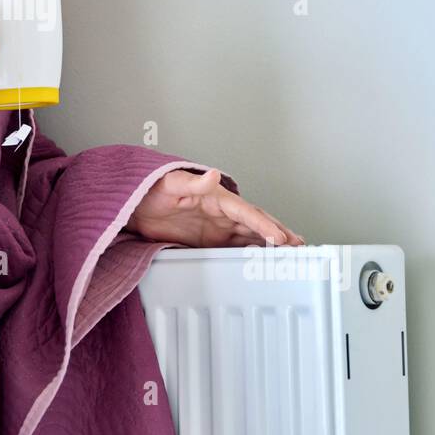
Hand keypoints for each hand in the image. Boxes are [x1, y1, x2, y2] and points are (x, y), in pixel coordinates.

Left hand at [126, 168, 305, 247]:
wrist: (134, 207)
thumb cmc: (149, 190)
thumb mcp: (169, 184)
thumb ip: (192, 182)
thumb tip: (212, 174)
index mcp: (216, 197)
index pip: (245, 212)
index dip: (263, 225)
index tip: (279, 237)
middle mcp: (222, 212)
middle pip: (256, 224)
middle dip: (279, 233)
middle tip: (300, 245)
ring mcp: (218, 226)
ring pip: (251, 236)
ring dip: (272, 244)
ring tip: (293, 253)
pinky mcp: (210, 239)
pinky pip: (237, 246)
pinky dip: (254, 252)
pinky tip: (267, 260)